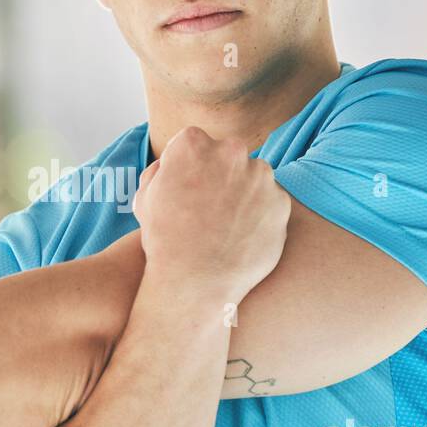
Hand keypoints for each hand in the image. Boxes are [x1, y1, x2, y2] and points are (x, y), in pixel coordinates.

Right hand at [132, 125, 290, 305]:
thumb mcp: (145, 197)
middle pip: (228, 155)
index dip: (189, 168)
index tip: (187, 190)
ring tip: (225, 227)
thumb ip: (162, 169)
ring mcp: (261, 177)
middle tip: (208, 209)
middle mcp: (230, 151)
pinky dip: (261, 216)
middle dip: (221, 175)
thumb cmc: (164, 240)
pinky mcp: (281, 203)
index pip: (195, 143)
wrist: (195, 282)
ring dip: (244, 194)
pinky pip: (271, 203)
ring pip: (254, 177)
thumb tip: (174, 163)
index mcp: (192, 144)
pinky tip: (242, 237)